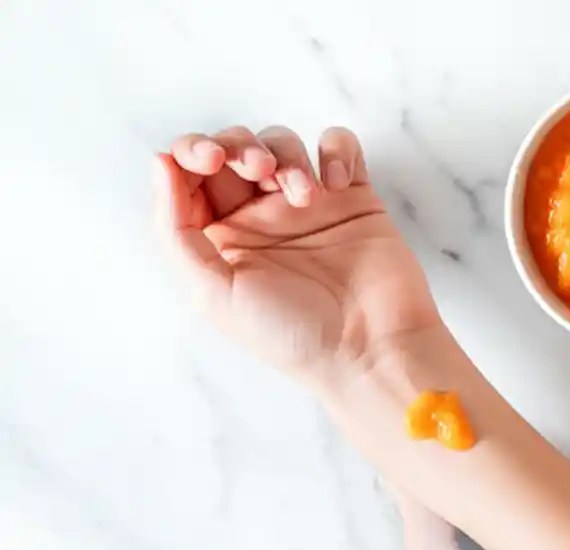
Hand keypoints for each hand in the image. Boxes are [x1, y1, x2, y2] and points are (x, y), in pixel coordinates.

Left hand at [152, 125, 441, 383]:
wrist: (370, 347)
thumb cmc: (293, 334)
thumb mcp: (213, 294)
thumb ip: (176, 231)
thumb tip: (160, 163)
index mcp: (221, 239)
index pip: (191, 176)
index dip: (193, 153)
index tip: (209, 161)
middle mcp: (261, 218)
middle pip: (235, 148)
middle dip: (239, 146)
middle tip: (258, 169)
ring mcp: (309, 205)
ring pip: (283, 143)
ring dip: (288, 155)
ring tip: (305, 196)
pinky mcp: (354, 198)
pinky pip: (339, 146)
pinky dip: (336, 152)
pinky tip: (337, 184)